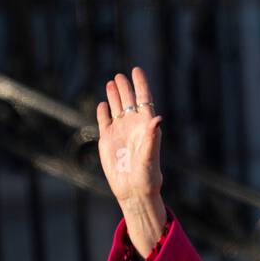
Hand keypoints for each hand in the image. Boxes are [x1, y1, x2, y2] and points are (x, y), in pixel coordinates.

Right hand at [97, 67, 162, 204]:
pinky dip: (103, 112)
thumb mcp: (150, 155)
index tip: (136, 70)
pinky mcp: (107, 140)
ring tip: (112, 82)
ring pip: (116, 108)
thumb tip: (156, 118)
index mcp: (145, 126)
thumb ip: (152, 136)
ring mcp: (120, 132)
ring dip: (114, 95)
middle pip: (129, 101)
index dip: (140, 84)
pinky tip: (103, 105)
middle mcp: (133, 126)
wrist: (133, 191)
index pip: (144, 99)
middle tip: (121, 75)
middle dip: (126, 88)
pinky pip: (105, 121)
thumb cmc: (147, 176)